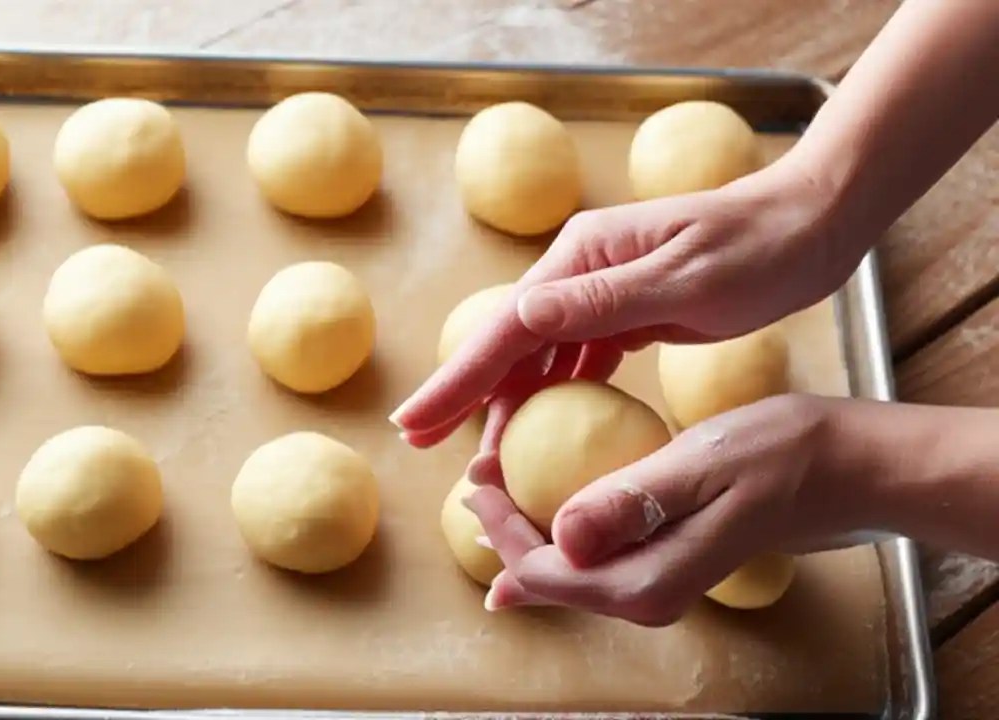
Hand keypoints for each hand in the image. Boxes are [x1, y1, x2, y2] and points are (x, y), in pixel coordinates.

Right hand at [390, 162, 869, 473]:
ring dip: (509, 405)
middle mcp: (579, 270)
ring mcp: (601, 290)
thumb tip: (521, 318)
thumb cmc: (760, 250)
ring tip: (484, 457)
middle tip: (421, 445)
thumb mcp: (686, 278)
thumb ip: (604, 301)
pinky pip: (576, 360)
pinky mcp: (627, 311)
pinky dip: (555, 396)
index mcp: (582, 254)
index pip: (505, 326)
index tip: (415, 422)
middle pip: (508, 342)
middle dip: (465, 394)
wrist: (814, 224)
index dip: (458, 379)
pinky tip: (543, 430)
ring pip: (538, 357)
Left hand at [468, 394, 873, 626]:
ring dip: (532, 530)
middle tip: (476, 478)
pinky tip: (552, 504)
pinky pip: (599, 555)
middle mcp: (647, 597)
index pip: (544, 571)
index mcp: (646, 582)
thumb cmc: (779, 456)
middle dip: (506, 531)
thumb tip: (559, 537)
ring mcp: (659, 583)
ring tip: (498, 487)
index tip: (477, 477)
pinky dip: (566, 529)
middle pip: (549, 579)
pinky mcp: (669, 561)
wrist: (845, 467)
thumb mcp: (698, 466)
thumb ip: (628, 504)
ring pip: (571, 570)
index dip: (500, 527)